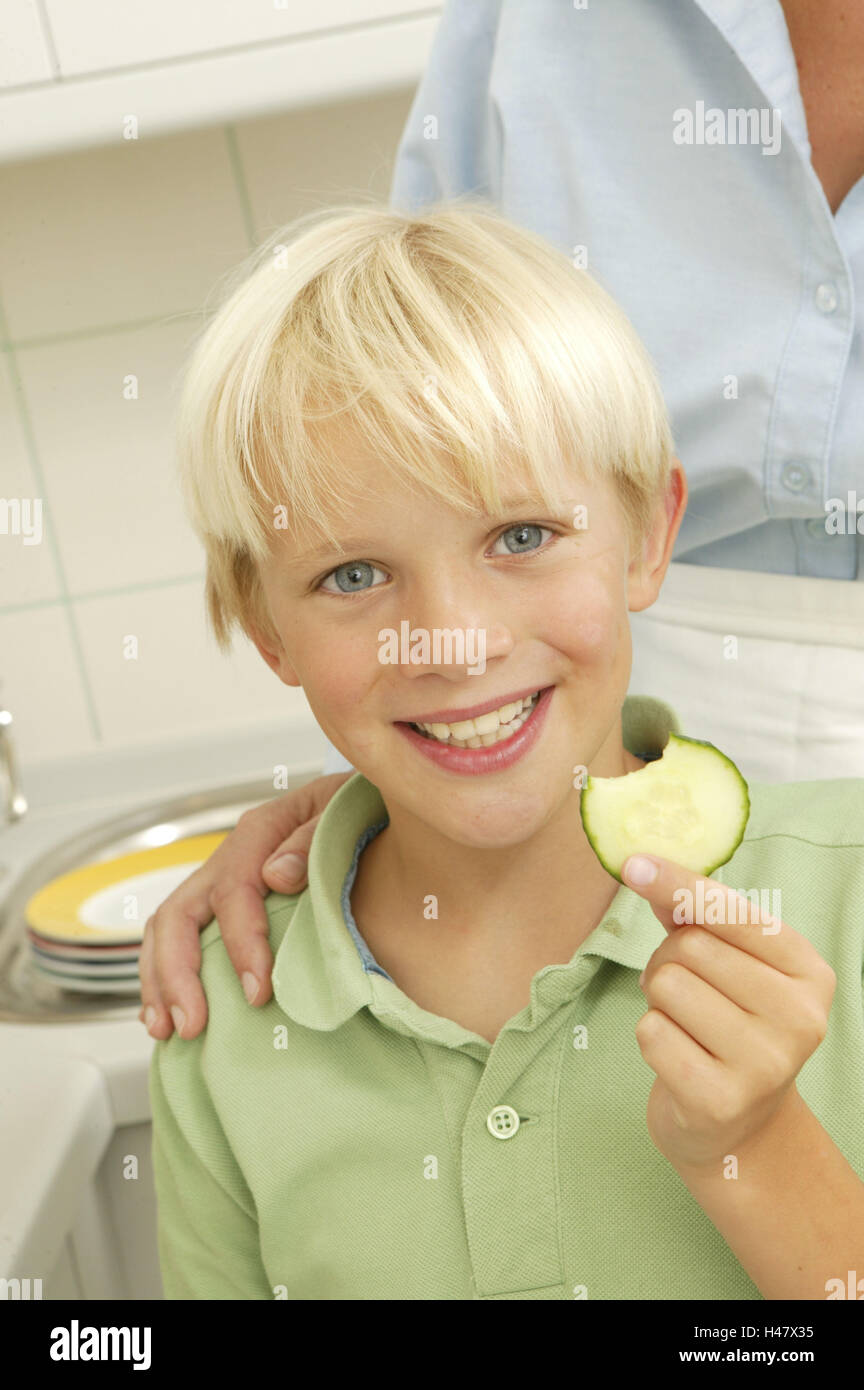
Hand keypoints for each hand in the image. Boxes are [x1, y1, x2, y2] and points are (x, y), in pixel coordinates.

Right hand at [138, 771, 352, 1040]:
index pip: (234, 890)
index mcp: (260, 832)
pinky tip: (167, 1015)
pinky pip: (180, 937)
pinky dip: (165, 975)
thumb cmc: (357, 811)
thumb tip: (277, 875)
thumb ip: (313, 838)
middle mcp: (229, 857)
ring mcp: (219, 881)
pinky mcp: (221, 904)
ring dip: (160, 981)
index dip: (241, 944)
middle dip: (178, 973)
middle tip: (192, 1024)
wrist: (361, 805)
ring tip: (167, 1030)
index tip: (258, 992)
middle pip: (179, 913)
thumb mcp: (344, 811)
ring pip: (167, 928)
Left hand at [621, 853, 835, 1169]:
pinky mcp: (720, 1099)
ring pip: (666, 985)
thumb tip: (644, 868)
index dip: (678, 883)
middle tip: (685, 992)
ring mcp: (765, 1063)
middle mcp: (799, 1018)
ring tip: (684, 1024)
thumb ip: (694, 917)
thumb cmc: (729, 1024)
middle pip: (690, 946)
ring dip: (658, 1000)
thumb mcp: (730, 966)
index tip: (634, 863)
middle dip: (667, 961)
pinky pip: (650, 1031)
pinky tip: (679, 1058)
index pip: (733, 912)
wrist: (738, 1127)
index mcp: (809, 972)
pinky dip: (650, 1037)